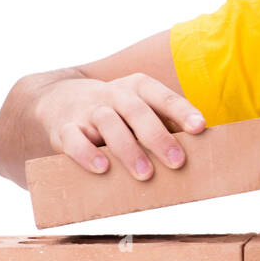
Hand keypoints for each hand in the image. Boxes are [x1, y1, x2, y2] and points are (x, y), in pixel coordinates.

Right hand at [31, 73, 205, 179]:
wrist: (58, 99)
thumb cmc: (117, 112)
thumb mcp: (140, 108)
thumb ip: (164, 125)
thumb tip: (201, 153)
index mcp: (138, 87)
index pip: (162, 97)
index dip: (182, 111)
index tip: (200, 128)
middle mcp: (114, 95)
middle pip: (137, 111)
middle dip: (159, 137)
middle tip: (178, 161)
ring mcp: (88, 111)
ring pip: (108, 123)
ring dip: (128, 149)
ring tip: (145, 173)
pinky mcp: (65, 129)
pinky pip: (74, 139)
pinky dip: (87, 154)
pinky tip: (103, 168)